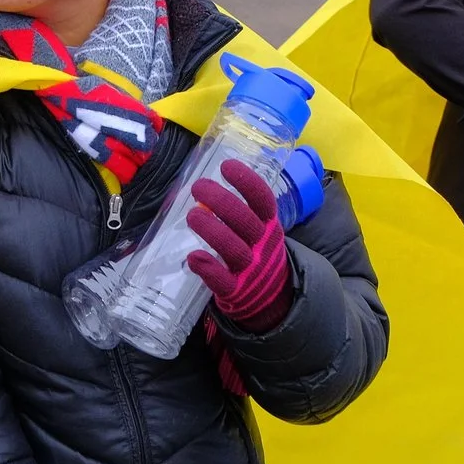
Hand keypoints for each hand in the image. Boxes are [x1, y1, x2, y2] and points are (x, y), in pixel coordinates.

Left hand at [184, 158, 291, 332]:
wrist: (271, 297)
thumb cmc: (256, 252)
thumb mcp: (259, 229)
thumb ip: (238, 212)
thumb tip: (205, 188)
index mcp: (270, 225)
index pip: (262, 200)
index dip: (246, 182)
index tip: (226, 166)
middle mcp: (263, 245)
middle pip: (245, 220)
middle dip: (221, 201)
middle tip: (198, 187)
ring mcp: (252, 269)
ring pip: (233, 248)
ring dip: (212, 230)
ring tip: (192, 215)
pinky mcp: (237, 291)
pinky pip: (223, 281)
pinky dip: (209, 269)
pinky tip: (194, 257)